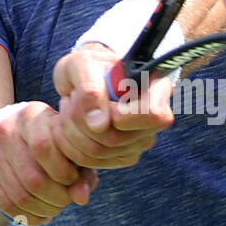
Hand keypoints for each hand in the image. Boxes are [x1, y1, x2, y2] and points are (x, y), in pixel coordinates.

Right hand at [0, 101, 98, 225]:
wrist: (8, 139)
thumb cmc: (50, 144)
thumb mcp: (68, 149)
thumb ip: (82, 171)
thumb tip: (81, 198)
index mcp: (31, 115)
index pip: (44, 148)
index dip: (64, 172)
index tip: (73, 179)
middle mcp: (5, 129)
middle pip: (33, 179)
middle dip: (57, 198)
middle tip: (66, 200)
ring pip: (21, 196)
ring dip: (44, 210)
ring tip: (55, 207)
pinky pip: (7, 205)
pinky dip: (29, 216)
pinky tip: (41, 214)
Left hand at [52, 44, 174, 169]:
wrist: (85, 78)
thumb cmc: (89, 65)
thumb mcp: (82, 63)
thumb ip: (90, 87)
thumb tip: (99, 125)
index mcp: (156, 88)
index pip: (152, 114)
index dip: (120, 115)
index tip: (101, 99)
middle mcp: (154, 120)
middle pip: (115, 138)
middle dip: (80, 119)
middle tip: (72, 98)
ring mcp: (140, 142)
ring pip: (98, 152)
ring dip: (70, 129)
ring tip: (69, 107)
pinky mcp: (123, 157)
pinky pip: (90, 161)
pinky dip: (69, 143)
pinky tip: (69, 124)